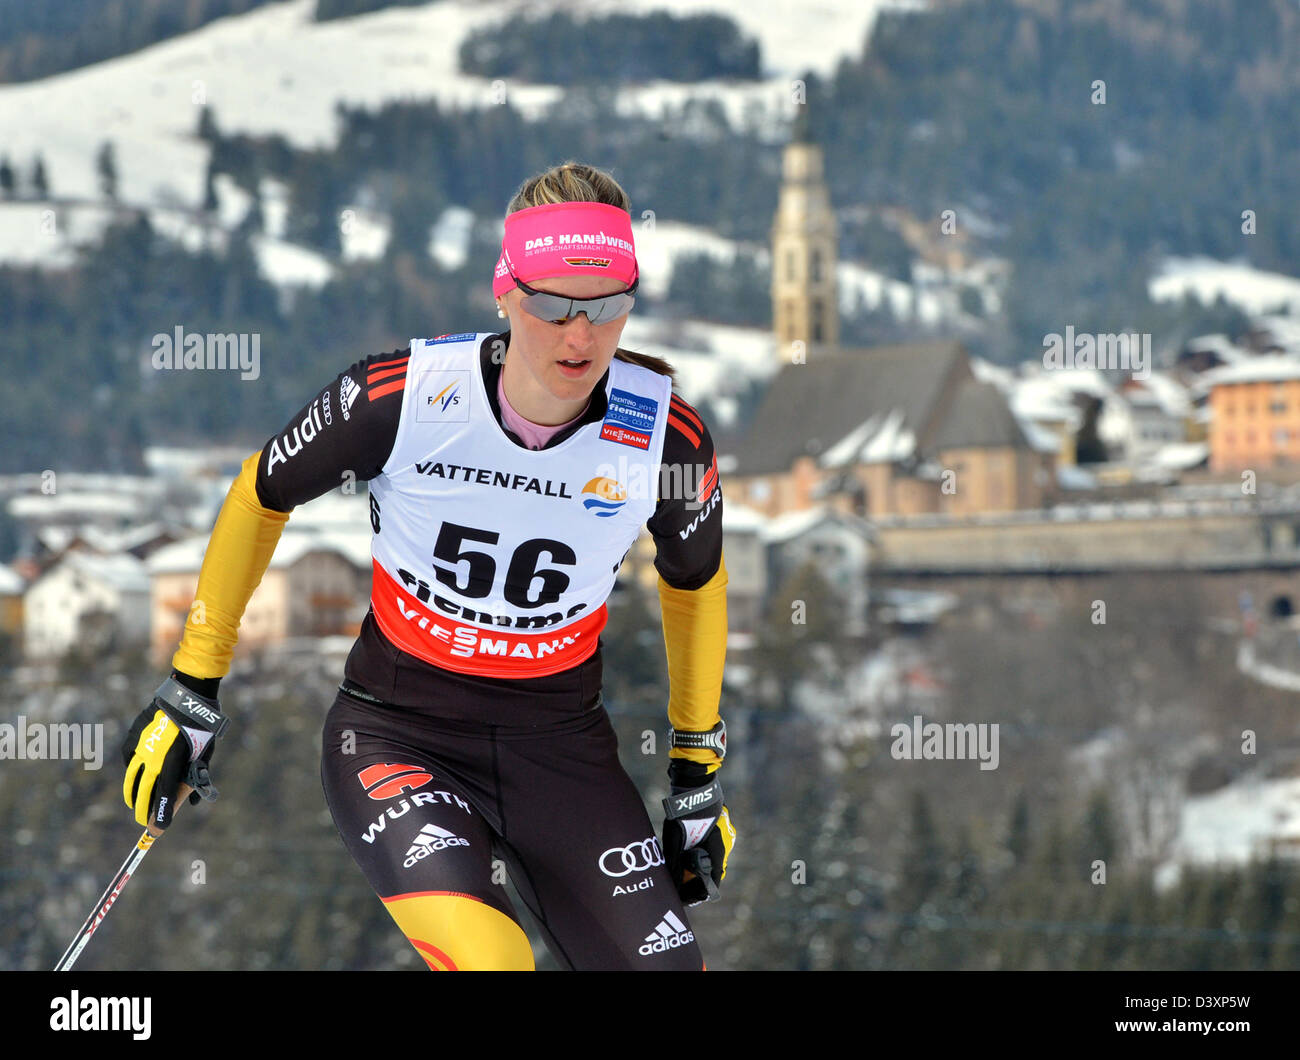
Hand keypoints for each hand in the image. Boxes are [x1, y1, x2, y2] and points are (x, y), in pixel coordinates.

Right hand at [122, 676, 228, 830]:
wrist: (187, 695)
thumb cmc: (201, 727)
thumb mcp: (204, 754)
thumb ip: (196, 777)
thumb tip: (191, 802)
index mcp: (172, 759)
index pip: (164, 793)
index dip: (161, 812)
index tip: (159, 829)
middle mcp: (153, 754)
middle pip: (144, 789)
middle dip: (144, 809)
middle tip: (145, 823)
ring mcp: (140, 744)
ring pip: (132, 776)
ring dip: (133, 793)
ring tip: (135, 805)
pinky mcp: (133, 736)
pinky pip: (129, 759)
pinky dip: (132, 770)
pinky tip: (135, 776)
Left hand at [661, 762, 735, 905]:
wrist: (695, 786)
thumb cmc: (684, 813)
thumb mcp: (674, 840)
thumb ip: (674, 863)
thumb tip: (670, 885)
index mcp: (716, 851)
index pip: (712, 883)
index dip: (698, 895)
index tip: (684, 900)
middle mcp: (723, 846)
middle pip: (711, 873)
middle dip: (695, 883)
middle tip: (679, 888)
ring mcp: (722, 837)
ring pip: (710, 862)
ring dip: (696, 869)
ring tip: (679, 873)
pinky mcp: (716, 830)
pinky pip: (709, 850)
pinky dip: (698, 857)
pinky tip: (684, 857)